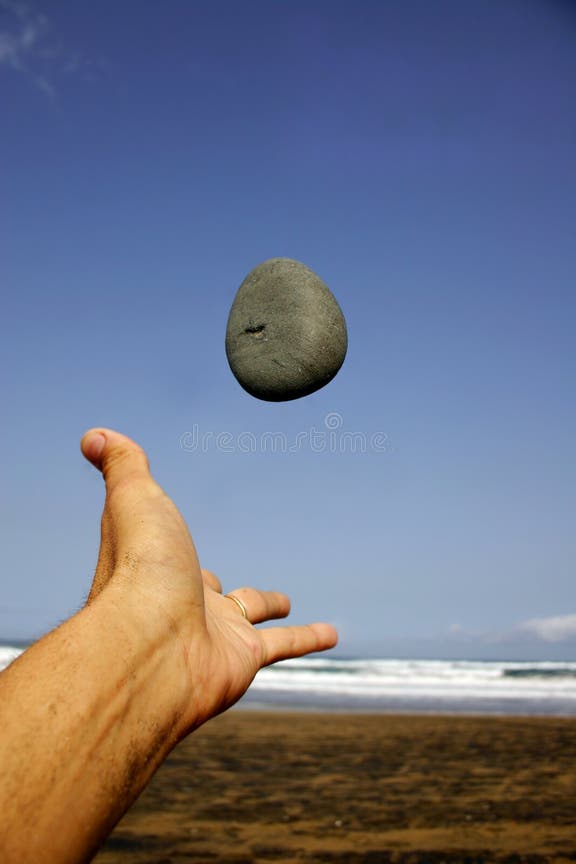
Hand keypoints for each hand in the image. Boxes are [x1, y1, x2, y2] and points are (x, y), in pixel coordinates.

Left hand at [81, 428, 337, 732]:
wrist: (150, 646)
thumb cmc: (139, 568)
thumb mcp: (134, 495)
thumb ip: (122, 464)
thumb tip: (92, 435)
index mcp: (158, 567)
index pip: (170, 552)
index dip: (173, 542)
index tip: (174, 536)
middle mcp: (184, 603)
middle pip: (211, 593)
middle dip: (223, 589)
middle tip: (232, 590)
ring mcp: (214, 634)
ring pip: (252, 619)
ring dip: (272, 610)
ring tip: (288, 605)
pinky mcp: (244, 658)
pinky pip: (285, 646)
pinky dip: (309, 639)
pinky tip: (331, 635)